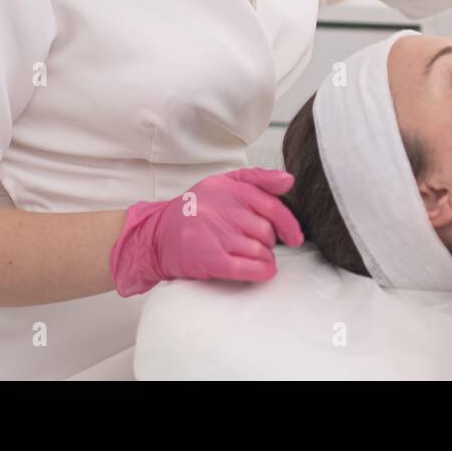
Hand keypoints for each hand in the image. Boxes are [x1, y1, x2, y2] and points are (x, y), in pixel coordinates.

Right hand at [109, 167, 303, 296]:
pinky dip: (262, 271)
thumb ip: (257, 179)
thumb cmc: (196, 210)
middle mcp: (221, 209)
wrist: (156, 236)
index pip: (271, 205)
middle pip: (266, 231)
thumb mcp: (222, 184)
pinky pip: (248, 268)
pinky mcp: (209, 260)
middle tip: (262, 246)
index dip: (289, 224)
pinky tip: (264, 271)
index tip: (295, 237)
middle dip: (270, 242)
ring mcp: (215, 235)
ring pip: (260, 250)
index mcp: (227, 188)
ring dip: (265, 257)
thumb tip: (289, 180)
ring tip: (256, 258)